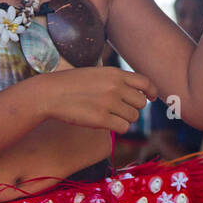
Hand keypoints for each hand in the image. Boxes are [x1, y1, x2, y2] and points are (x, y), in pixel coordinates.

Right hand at [43, 66, 157, 133]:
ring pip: (133, 117)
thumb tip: (138, 92)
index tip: (151, 98)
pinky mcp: (101, 119)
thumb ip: (116, 80)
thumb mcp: (97, 73)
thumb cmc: (72, 84)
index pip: (145, 83)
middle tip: (120, 110)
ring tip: (109, 116)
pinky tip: (107, 124)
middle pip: (141, 103)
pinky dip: (118, 128)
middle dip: (133, 108)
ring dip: (124, 119)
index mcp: (115, 73)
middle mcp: (115, 87)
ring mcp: (109, 103)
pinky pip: (123, 128)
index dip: (151, 92)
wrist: (51, 93)